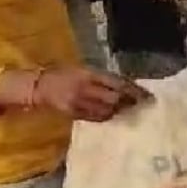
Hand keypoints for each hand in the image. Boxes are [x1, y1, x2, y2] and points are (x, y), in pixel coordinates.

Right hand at [34, 67, 151, 121]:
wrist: (39, 86)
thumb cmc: (64, 74)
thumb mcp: (84, 69)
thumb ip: (104, 77)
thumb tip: (126, 85)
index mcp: (89, 74)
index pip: (117, 83)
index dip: (134, 90)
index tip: (146, 95)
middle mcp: (85, 89)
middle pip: (114, 98)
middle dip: (129, 102)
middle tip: (141, 104)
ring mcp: (79, 103)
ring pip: (107, 110)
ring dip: (120, 110)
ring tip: (129, 109)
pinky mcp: (74, 114)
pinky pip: (96, 118)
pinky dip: (107, 116)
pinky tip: (113, 114)